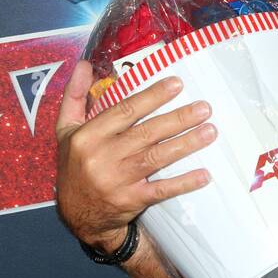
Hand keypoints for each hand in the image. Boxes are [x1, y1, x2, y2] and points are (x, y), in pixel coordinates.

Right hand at [54, 60, 215, 255]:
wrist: (76, 213)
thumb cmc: (75, 164)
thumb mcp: (67, 130)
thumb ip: (75, 96)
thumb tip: (84, 64)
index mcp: (87, 136)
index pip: (125, 111)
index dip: (152, 97)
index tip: (177, 84)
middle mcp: (101, 157)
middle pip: (145, 133)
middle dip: (177, 119)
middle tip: (204, 108)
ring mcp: (116, 181)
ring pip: (156, 158)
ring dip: (185, 144)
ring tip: (210, 132)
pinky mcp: (130, 201)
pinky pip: (160, 190)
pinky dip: (183, 183)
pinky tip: (204, 174)